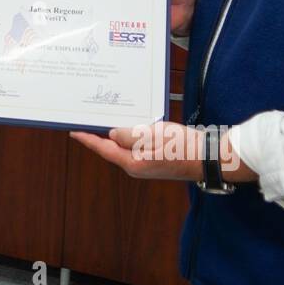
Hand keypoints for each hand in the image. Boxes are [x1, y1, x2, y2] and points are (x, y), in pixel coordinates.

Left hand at [70, 121, 255, 182]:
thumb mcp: (154, 136)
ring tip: (107, 118)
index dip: (88, 139)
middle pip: (113, 148)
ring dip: (118, 133)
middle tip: (89, 119)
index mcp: (133, 163)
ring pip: (126, 146)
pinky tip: (132, 123)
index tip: (73, 131)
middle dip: (101, 135)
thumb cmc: (183, 147)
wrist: (210, 158)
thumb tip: (113, 134)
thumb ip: (130, 135)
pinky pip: (138, 145)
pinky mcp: (157, 158)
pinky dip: (133, 134)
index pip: (104, 149)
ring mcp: (147, 163)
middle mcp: (136, 166)